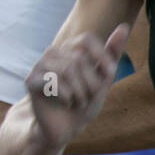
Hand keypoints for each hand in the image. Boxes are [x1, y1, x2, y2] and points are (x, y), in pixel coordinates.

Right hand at [24, 23, 129, 148]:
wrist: (65, 129)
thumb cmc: (85, 102)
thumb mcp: (104, 78)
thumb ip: (112, 53)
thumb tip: (124, 26)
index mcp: (70, 49)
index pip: (86, 39)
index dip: (101, 56)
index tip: (109, 75)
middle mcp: (53, 53)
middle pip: (79, 58)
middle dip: (91, 82)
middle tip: (87, 96)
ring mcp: (39, 66)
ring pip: (67, 70)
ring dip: (80, 92)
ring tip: (78, 101)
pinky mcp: (30, 81)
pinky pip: (54, 82)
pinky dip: (67, 97)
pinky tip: (65, 103)